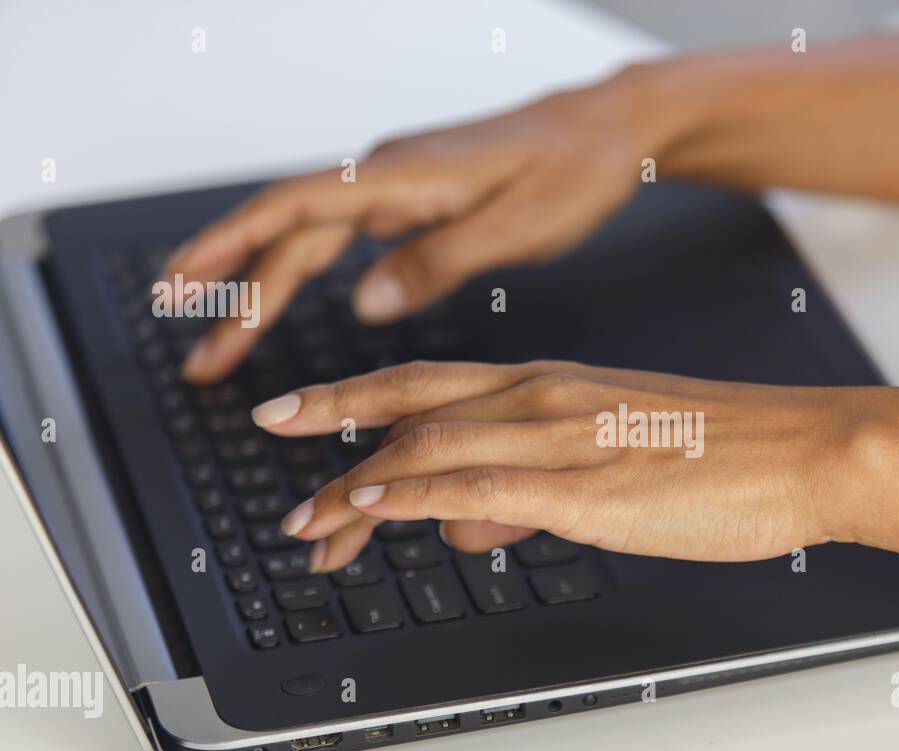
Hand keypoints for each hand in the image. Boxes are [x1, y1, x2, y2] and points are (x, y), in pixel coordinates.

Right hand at [169, 74, 680, 383]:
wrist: (608, 129)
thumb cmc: (574, 169)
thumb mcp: (518, 226)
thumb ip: (440, 263)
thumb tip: (369, 304)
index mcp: (401, 176)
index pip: (291, 208)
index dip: (227, 246)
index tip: (179, 285)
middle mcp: (385, 177)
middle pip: (287, 236)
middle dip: (235, 296)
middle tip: (201, 361)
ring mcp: (395, 188)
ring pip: (308, 241)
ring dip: (262, 291)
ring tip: (224, 345)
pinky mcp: (412, 201)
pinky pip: (337, 239)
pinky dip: (303, 273)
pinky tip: (285, 299)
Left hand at [250, 360, 871, 570]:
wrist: (806, 450)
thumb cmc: (729, 452)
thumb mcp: (619, 461)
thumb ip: (532, 492)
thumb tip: (466, 525)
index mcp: (555, 384)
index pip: (432, 385)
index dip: (357, 395)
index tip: (304, 410)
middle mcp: (545, 397)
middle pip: (410, 405)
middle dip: (330, 423)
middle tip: (273, 437)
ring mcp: (561, 437)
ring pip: (428, 446)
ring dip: (354, 483)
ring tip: (306, 521)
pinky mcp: (586, 485)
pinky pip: (474, 483)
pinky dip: (408, 491)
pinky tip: (367, 504)